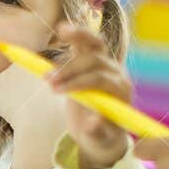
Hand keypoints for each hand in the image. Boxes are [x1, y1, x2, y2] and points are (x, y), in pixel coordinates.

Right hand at [0, 61, 67, 168]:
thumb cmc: (50, 138)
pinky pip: (37, 73)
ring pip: (16, 75)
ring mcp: (35, 68)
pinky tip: (38, 96)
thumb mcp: (26, 163)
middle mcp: (12, 75)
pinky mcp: (55, 66)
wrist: (86, 116)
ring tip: (14, 101)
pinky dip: (33, 83)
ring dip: (11, 87)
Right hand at [47, 22, 131, 168]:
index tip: (57, 91)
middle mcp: (115, 73)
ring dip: (71, 47)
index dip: (78, 82)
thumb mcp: (99, 139)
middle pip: (95, 60)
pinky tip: (62, 30)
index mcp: (120, 91)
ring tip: (51, 52)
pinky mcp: (92, 59)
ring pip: (92, 45)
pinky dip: (75, 35)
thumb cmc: (101, 136)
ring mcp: (105, 64)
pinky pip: (86, 42)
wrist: (100, 130)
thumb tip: (92, 122)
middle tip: (48, 82)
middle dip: (70, 69)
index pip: (100, 79)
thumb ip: (96, 131)